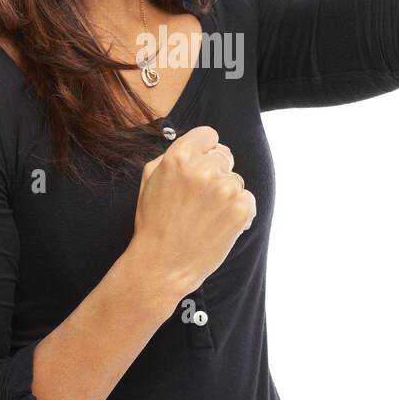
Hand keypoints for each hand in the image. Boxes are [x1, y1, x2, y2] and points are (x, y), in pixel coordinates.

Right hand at [130, 125, 255, 298]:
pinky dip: (238, 212)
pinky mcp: (241, 208)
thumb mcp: (150, 179)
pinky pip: (248, 199)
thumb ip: (172, 155)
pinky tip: (219, 225)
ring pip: (236, 180)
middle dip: (215, 173)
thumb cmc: (154, 223)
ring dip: (226, 195)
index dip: (205, 150)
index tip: (201, 165)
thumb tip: (194, 145)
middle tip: (200, 198)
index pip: (208, 135)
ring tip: (206, 216)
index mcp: (179, 157)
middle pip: (224, 156)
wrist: (163, 265)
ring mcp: (225, 189)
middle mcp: (204, 168)